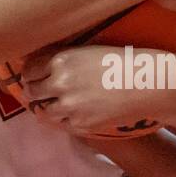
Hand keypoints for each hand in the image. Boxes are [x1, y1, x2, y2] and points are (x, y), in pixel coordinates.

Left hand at [20, 45, 159, 133]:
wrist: (146, 84)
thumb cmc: (121, 61)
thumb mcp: (86, 51)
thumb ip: (62, 59)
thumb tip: (41, 67)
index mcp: (61, 60)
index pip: (29, 70)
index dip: (30, 74)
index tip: (33, 76)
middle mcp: (60, 83)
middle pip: (32, 92)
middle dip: (35, 91)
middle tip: (40, 92)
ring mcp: (69, 106)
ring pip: (43, 111)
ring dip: (47, 107)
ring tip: (54, 104)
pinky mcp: (80, 124)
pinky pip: (61, 124)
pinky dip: (63, 119)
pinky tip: (72, 113)